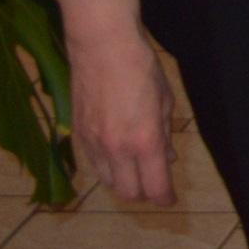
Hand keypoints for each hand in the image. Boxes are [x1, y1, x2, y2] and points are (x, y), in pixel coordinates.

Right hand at [68, 22, 177, 203]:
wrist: (102, 49)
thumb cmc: (141, 69)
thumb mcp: (165, 101)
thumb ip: (164, 135)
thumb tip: (166, 158)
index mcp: (144, 141)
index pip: (154, 187)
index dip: (164, 198)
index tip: (170, 199)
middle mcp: (117, 149)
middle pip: (129, 192)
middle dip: (144, 193)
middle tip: (155, 183)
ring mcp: (94, 144)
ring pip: (108, 182)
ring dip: (124, 182)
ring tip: (136, 169)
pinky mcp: (78, 136)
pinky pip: (94, 164)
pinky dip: (108, 167)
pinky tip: (117, 154)